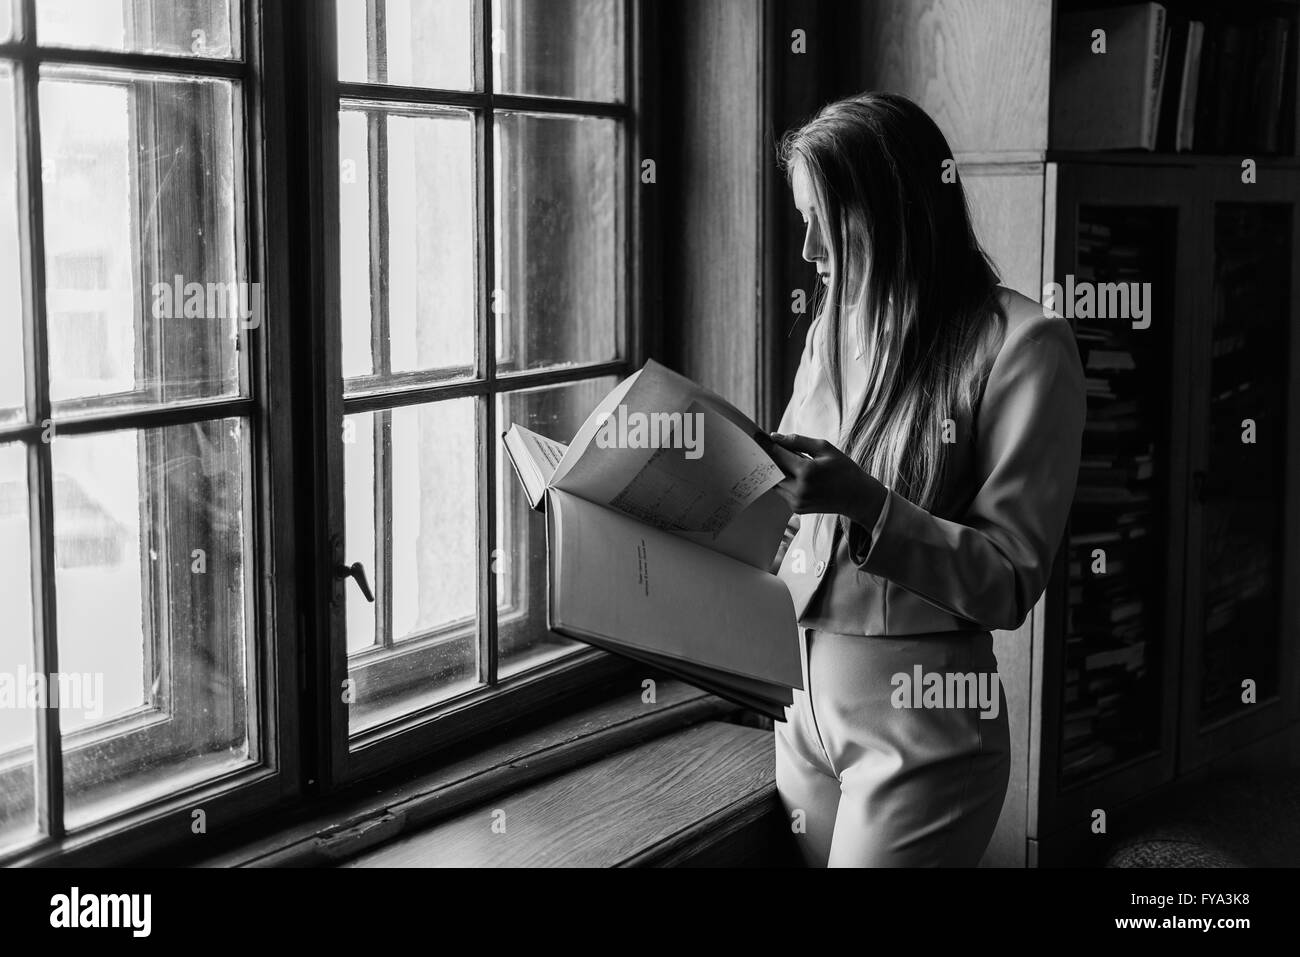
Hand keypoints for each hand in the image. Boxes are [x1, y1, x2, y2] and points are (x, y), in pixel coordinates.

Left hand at [767, 432, 886, 529]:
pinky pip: (782, 492)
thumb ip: (798, 442)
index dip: (766, 445)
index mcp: (806, 472)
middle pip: (772, 471)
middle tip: (762, 446)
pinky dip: (783, 481)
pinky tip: (790, 473)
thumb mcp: (824, 449)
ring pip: (775, 483)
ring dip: (775, 471)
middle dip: (768, 458)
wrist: (857, 497)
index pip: (778, 456)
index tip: (756, 436)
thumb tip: (775, 437)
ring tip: (778, 459)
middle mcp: (799, 489)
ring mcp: (797, 502)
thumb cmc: (843, 469)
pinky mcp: (797, 509)